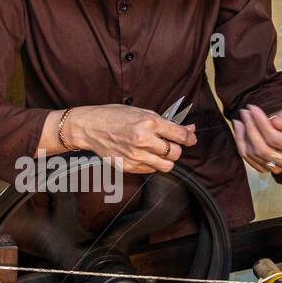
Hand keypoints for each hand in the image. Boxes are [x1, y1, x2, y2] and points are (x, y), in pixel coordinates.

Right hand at [61, 105, 196, 174]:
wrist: (90, 127)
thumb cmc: (114, 116)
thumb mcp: (142, 112)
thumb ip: (166, 122)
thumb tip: (188, 128)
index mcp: (149, 123)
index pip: (181, 136)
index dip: (190, 138)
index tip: (190, 138)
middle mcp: (144, 140)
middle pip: (176, 153)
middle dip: (176, 149)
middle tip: (169, 143)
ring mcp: (136, 156)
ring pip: (166, 166)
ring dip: (166, 159)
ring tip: (157, 151)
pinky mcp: (128, 166)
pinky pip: (150, 170)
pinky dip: (151, 164)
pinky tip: (143, 154)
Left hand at [232, 104, 281, 175]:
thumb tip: (274, 122)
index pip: (274, 138)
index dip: (261, 123)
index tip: (252, 108)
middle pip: (262, 149)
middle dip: (250, 129)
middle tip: (244, 112)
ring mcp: (276, 168)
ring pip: (252, 154)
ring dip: (243, 135)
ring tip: (241, 119)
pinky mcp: (264, 169)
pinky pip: (247, 158)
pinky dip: (240, 142)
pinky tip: (239, 128)